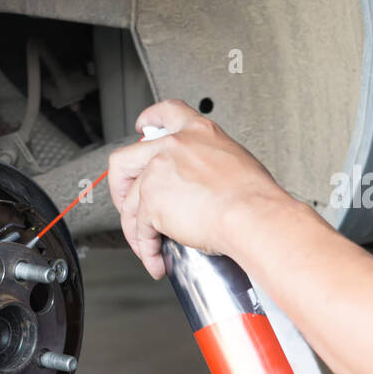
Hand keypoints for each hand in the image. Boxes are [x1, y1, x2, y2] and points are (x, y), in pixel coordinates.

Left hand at [106, 99, 291, 278]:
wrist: (251, 213)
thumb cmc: (253, 195)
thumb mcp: (235, 160)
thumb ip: (209, 162)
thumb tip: (205, 181)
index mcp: (196, 133)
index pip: (166, 113)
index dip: (149, 119)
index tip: (142, 125)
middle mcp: (172, 148)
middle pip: (124, 160)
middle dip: (119, 186)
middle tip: (127, 202)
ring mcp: (157, 174)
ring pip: (130, 204)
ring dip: (137, 230)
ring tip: (151, 246)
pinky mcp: (152, 203)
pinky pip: (141, 231)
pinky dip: (147, 250)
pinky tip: (157, 259)